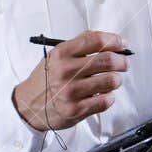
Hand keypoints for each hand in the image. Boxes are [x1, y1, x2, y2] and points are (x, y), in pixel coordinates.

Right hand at [13, 31, 128, 131]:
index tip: (122, 44)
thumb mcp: (57, 55)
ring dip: (116, 80)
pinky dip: (109, 97)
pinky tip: (102, 95)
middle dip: (121, 61)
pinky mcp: (76, 110)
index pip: (96, 41)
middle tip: (123, 64)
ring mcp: (71, 91)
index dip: (115, 41)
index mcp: (62, 53)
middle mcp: (65, 71)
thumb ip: (81, 45)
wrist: (28, 104)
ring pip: (111, 81)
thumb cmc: (47, 78)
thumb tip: (112, 41)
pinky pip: (106, 101)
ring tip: (112, 81)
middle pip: (107, 60)